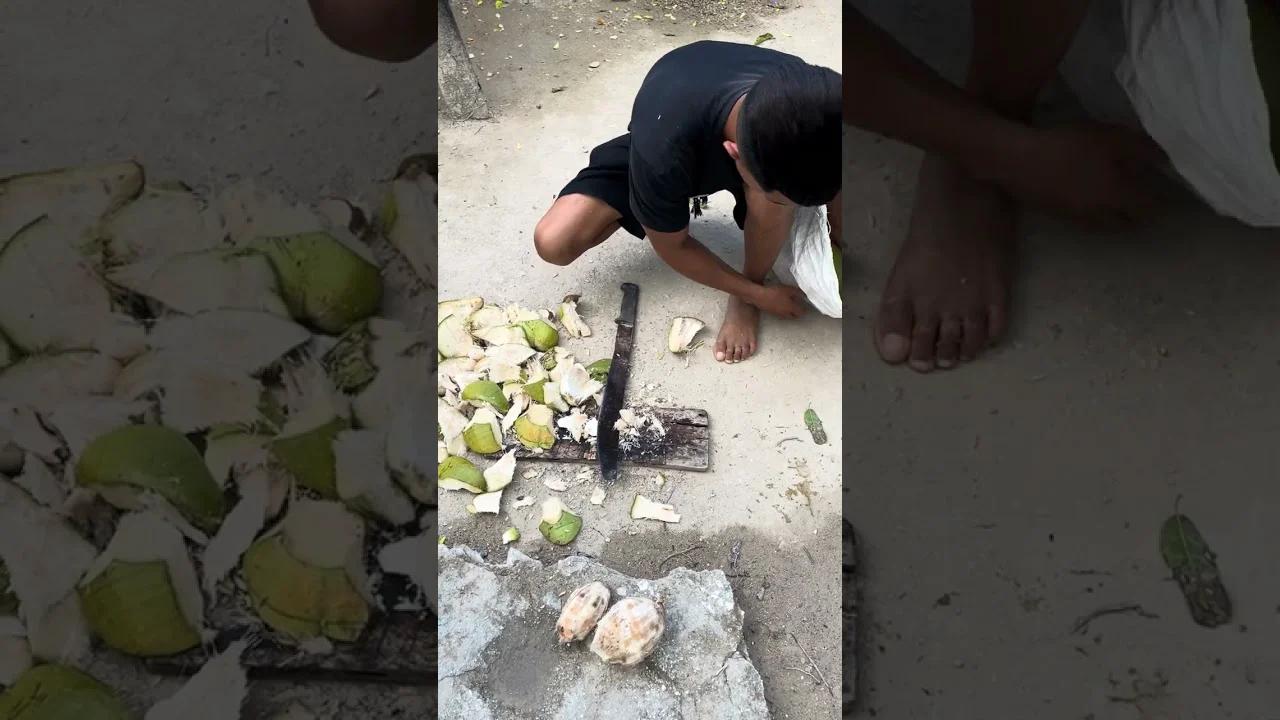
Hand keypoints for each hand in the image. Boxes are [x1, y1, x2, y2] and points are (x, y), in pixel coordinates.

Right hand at [749, 283, 807, 318]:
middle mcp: (785, 313)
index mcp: (791, 308)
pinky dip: (783, 311)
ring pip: (787, 316)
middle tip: (799, 307)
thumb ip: (798, 292)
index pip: (801, 313)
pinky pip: (780, 314)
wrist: (759, 296)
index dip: (804, 309)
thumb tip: (804, 295)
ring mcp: (778, 314)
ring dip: (790, 312)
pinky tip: (781, 304)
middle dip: (798, 313)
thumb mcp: (788, 289)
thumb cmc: (774, 292)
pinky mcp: (771, 312)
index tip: (805, 305)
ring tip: (790, 305)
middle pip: (794, 317)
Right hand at [991, 123, 1166, 227]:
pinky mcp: (1057, 214)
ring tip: (1115, 198)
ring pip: (1104, 226)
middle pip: (1127, 224)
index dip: (1159, 201)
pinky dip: (1093, 213)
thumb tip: (1164, 159)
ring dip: (1114, 216)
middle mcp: (1099, 214)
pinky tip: (1087, 195)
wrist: (1019, 160)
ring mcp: (1076, 218)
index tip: (1164, 192)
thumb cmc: (1069, 146)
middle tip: (1140, 196)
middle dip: (1137, 214)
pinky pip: (1084, 220)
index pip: (1149, 209)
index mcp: (1117, 196)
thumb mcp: (1111, 137)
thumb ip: (1142, 148)